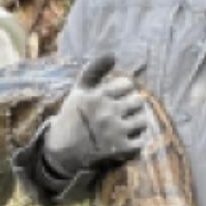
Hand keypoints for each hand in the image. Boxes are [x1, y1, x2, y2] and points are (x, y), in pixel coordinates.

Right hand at [43, 55, 149, 176]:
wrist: (62, 151)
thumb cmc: (75, 116)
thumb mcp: (80, 91)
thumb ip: (95, 69)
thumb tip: (112, 54)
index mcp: (97, 96)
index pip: (127, 85)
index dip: (122, 92)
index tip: (113, 100)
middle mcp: (105, 112)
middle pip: (138, 101)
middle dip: (131, 107)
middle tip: (120, 115)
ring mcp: (113, 132)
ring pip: (143, 120)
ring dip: (136, 124)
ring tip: (124, 127)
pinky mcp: (119, 150)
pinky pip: (141, 142)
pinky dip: (135, 142)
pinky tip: (124, 141)